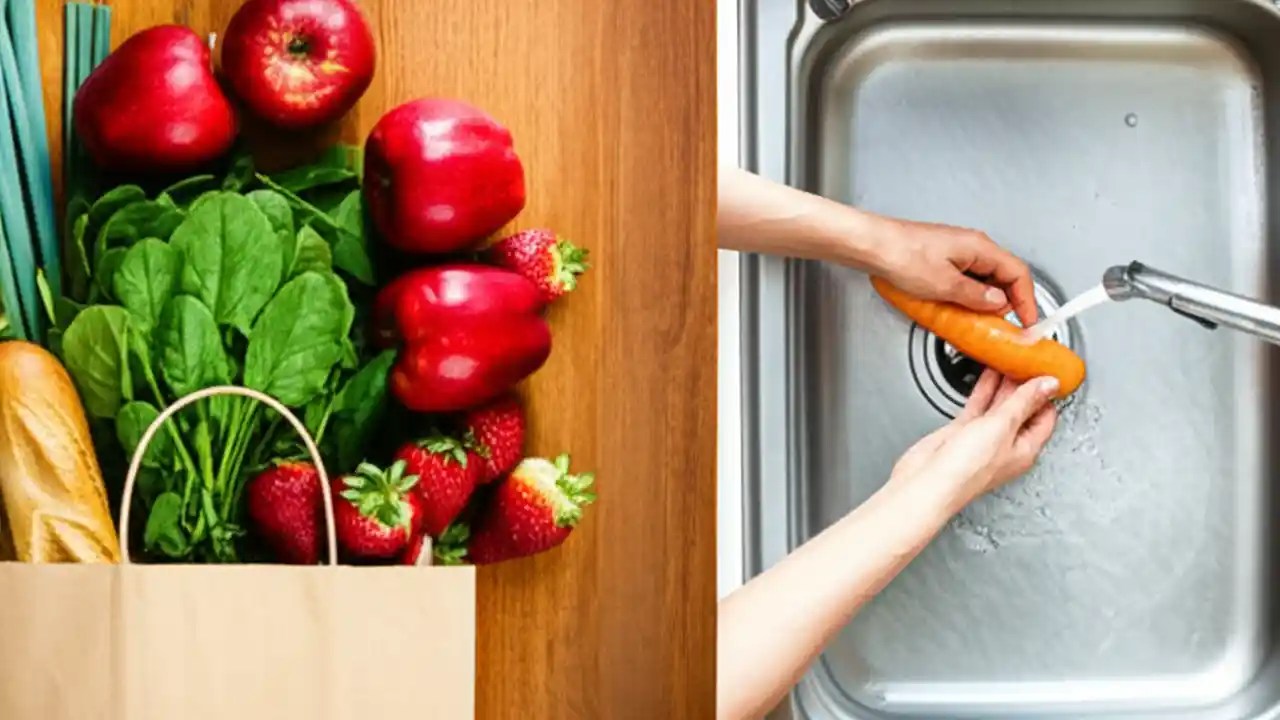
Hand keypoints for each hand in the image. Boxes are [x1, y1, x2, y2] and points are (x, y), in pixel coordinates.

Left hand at [874, 218, 1038, 324]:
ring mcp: (957, 252)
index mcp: (980, 247)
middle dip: (1007, 303)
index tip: (1029, 323)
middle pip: (1003, 277)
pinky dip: (968, 296)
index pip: (1018, 274)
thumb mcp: (945, 285)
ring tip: (980, 323)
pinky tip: (958, 310)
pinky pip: (965, 280)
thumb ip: (976, 296)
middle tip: (1003, 327)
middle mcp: (973, 246)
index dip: (1027, 300)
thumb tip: (998, 303)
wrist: (871, 245)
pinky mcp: (942, 259)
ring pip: (984, 280)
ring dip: (985, 302)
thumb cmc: (902, 256)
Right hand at [890, 369, 1058, 509]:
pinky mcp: (962, 433)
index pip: (1046, 416)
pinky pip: (979, 405)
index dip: (1047, 392)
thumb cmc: (966, 469)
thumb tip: (1049, 385)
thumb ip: (1024, 402)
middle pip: (1023, 408)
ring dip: (1004, 383)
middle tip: (1028, 360)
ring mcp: (984, 439)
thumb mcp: (1002, 426)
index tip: (1047, 370)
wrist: (927, 480)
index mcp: (1026, 449)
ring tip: (1010, 359)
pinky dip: (984, 389)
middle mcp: (1007, 445)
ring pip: (999, 405)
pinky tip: (987, 374)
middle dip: (1026, 385)